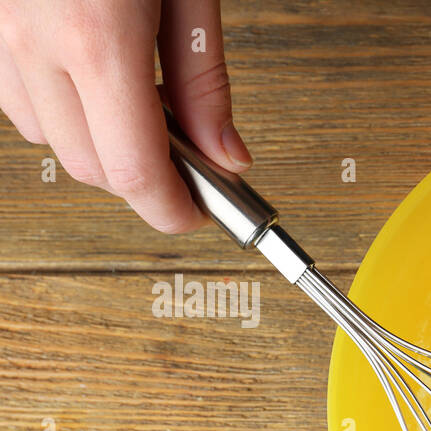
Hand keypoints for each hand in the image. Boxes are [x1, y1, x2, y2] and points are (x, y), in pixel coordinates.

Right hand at [0, 0, 249, 232]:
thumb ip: (205, 80)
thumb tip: (226, 158)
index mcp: (96, 35)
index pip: (134, 171)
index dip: (172, 209)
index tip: (197, 213)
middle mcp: (33, 38)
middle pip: (91, 167)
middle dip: (143, 179)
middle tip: (186, 155)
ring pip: (47, 137)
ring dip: (96, 142)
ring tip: (135, 99)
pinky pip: (13, 96)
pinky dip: (56, 106)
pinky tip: (87, 77)